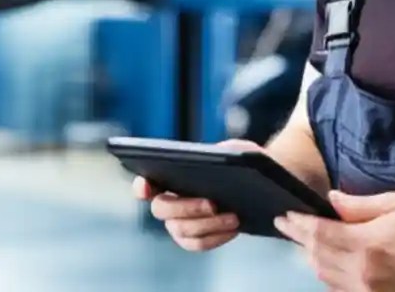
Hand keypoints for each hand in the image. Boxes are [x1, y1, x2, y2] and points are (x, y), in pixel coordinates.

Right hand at [131, 138, 264, 251]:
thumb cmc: (239, 167)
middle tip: (212, 204)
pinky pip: (197, 244)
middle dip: (186, 207)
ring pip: (180, 229)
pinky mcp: (191, 240)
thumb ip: (230, 149)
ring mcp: (176, 223)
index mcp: (168, 176)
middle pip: (161, 209)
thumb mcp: (238, 152)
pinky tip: (233, 229)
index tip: (147, 187)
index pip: (145, 182)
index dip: (141, 186)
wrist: (253, 192)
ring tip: (233, 217)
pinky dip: (215, 237)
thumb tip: (221, 154)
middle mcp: (166, 202)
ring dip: (208, 224)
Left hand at [274, 190, 394, 290]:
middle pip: (317, 257)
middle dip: (300, 240)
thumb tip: (331, 200)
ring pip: (324, 277)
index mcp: (367, 245)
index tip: (285, 216)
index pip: (319, 234)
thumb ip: (359, 205)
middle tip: (288, 226)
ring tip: (306, 242)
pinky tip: (328, 263)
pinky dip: (329, 276)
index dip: (298, 224)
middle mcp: (363, 273)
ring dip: (312, 258)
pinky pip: (340, 290)